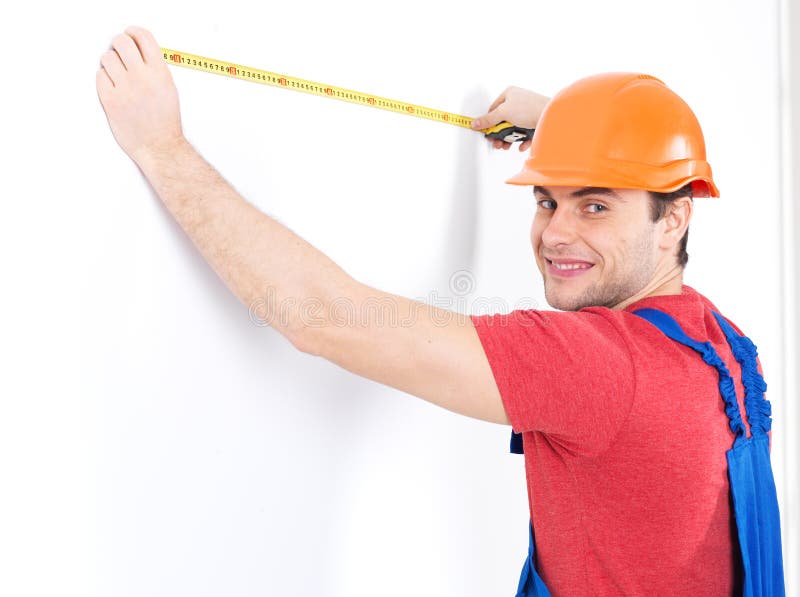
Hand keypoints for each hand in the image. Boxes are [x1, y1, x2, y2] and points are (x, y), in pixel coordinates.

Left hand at [96, 26, 185, 164]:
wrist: (160, 148)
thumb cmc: (165, 122)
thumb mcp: (169, 89)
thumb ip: (155, 68)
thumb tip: (138, 50)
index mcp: (160, 74)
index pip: (144, 37)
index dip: (134, 32)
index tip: (130, 34)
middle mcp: (142, 79)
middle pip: (122, 42)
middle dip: (119, 45)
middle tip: (120, 52)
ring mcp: (125, 89)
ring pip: (107, 58)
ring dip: (110, 63)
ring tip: (118, 75)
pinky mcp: (110, 100)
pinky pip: (100, 76)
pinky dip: (105, 80)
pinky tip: (114, 88)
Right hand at [471, 86, 549, 150]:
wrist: (551, 116)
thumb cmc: (530, 108)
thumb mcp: (503, 113)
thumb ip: (488, 120)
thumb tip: (475, 123)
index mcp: (509, 94)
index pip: (493, 109)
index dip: (489, 122)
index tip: (487, 133)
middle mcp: (518, 102)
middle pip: (502, 121)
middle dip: (499, 134)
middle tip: (497, 142)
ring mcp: (527, 112)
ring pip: (512, 129)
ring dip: (508, 139)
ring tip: (506, 146)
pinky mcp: (535, 122)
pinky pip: (524, 133)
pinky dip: (521, 141)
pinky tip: (520, 145)